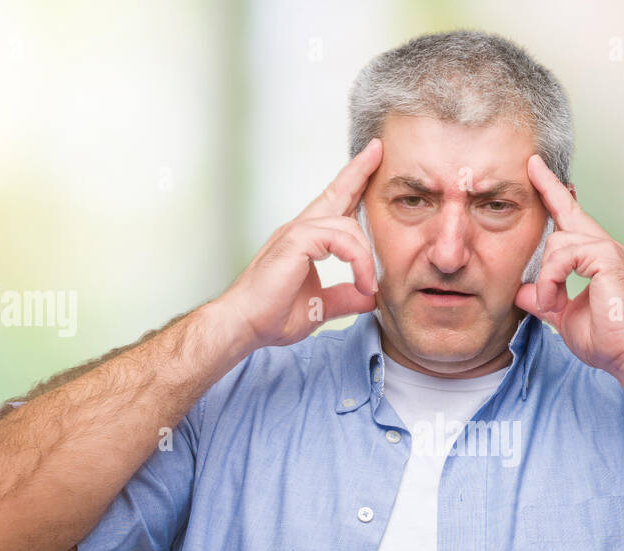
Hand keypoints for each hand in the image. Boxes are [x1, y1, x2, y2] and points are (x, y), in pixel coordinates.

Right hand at [218, 137, 382, 349]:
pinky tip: (363, 282)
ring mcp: (296, 232)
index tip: (370, 160)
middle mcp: (300, 229)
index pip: (333, 204)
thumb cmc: (271, 316)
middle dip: (359, 171)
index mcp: (305, 240)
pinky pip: (339, 239)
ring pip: (347, 226)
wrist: (244, 326)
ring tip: (369, 286)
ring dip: (365, 257)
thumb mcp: (320, 307)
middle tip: (379, 150)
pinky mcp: (295, 241)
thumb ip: (345, 297)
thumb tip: (370, 296)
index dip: (352, 183)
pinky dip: (357, 260)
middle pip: (336, 191)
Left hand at [513, 154, 623, 381]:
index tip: (540, 176)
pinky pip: (563, 255)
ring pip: (558, 242)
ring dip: (545, 276)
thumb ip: (545, 301)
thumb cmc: (609, 341)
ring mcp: (608, 250)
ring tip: (548, 302)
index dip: (557, 199)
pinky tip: (552, 299)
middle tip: (531, 164)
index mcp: (598, 260)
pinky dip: (550, 280)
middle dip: (549, 188)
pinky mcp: (607, 258)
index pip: (573, 223)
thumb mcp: (565, 318)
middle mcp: (605, 249)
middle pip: (570, 212)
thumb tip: (521, 292)